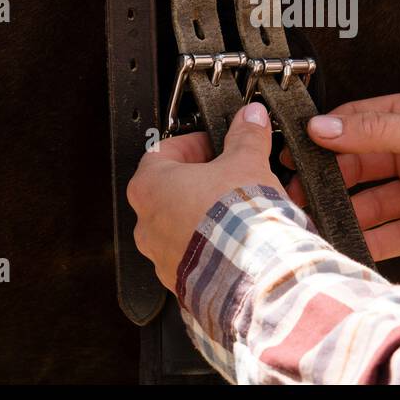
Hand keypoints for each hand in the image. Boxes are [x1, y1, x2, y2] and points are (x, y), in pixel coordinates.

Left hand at [128, 103, 281, 290]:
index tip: (214, 145)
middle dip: (202, 181)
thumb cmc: (236, 219)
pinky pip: (194, 256)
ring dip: (207, 215)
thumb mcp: (246, 163)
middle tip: (229, 175)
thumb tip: (250, 119)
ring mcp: (161, 255)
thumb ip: (246, 137)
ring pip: (182, 226)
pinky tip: (239, 239)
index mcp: (151, 186)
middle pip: (171, 190)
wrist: (251, 272)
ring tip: (239, 210)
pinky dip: (213, 246)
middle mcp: (147, 223)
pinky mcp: (180, 280)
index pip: (162, 152)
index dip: (192, 144)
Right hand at [285, 88, 399, 260]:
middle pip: (361, 167)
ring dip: (346, 213)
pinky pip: (396, 234)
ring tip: (318, 222)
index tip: (298, 150)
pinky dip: (373, 241)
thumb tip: (323, 126)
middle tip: (299, 191)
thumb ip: (371, 130)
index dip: (327, 136)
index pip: (358, 123)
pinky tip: (351, 244)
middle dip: (329, 180)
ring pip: (374, 204)